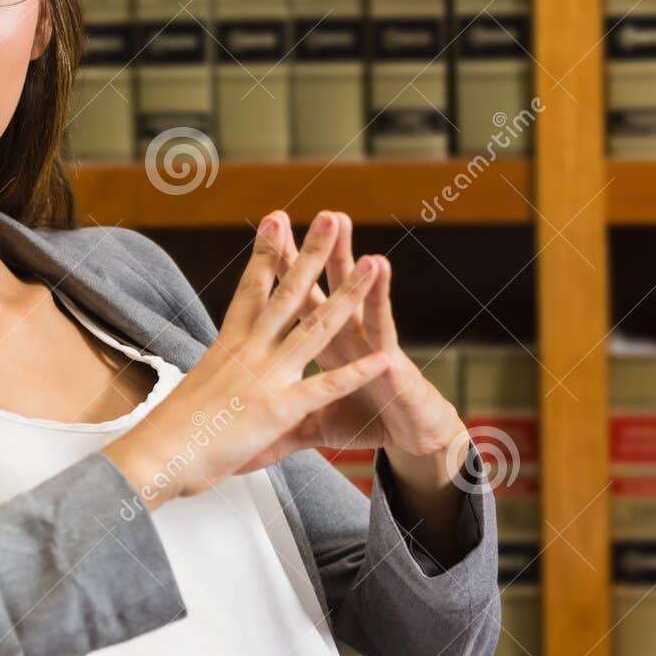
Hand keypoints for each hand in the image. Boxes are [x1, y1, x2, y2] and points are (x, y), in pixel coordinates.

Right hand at [101, 209, 391, 509]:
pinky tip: (383, 360)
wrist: (155, 455)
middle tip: (328, 216)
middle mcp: (248, 352)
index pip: (251, 289)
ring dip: (348, 296)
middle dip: (310, 253)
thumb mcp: (197, 393)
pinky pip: (324, 388)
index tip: (276, 220)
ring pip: (315, 328)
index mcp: (228, 346)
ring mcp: (264, 377)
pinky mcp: (276, 410)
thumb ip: (218, 380)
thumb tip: (216, 377)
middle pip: (287, 292)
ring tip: (371, 264)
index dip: (265, 253)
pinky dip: (355, 374)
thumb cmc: (169, 431)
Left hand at [228, 210, 470, 485]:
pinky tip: (379, 267)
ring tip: (337, 221)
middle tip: (278, 217)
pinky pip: (382, 324)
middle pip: (310, 289)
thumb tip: (244, 438)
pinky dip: (379, 298)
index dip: (265, 282)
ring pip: (348, 292)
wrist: (413, 437)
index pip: (284, 307)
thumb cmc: (366, 419)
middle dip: (294, 255)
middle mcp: (340, 334)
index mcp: (314, 347)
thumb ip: (280, 424)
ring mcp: (366, 341)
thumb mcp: (313, 423)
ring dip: (340, 256)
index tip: (242, 252)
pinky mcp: (390, 357)